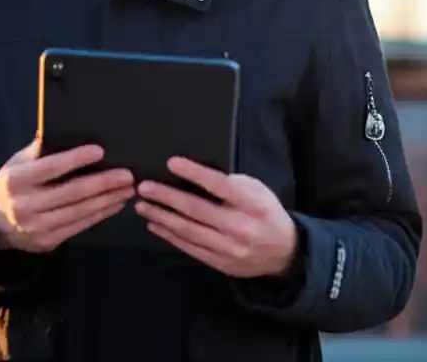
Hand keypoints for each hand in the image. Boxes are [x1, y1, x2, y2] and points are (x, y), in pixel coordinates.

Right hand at [0, 140, 134, 252]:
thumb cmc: (17, 184)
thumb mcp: (19, 164)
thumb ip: (40, 150)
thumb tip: (67, 129)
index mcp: (16, 180)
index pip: (51, 167)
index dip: (76, 159)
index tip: (100, 151)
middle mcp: (24, 205)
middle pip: (72, 192)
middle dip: (103, 183)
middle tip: (127, 175)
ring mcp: (36, 226)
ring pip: (80, 211)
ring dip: (108, 199)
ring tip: (128, 188)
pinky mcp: (47, 241)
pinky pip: (80, 226)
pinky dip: (101, 214)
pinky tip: (116, 203)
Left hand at [135, 157, 297, 278]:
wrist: (283, 251)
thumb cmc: (265, 212)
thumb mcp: (257, 190)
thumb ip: (231, 184)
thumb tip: (194, 178)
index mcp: (252, 202)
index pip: (219, 185)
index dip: (194, 173)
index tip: (171, 163)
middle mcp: (240, 226)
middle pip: (197, 209)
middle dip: (167, 197)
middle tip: (145, 187)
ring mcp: (229, 248)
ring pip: (188, 231)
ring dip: (162, 217)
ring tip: (143, 206)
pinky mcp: (220, 263)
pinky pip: (189, 248)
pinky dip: (170, 236)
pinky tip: (156, 225)